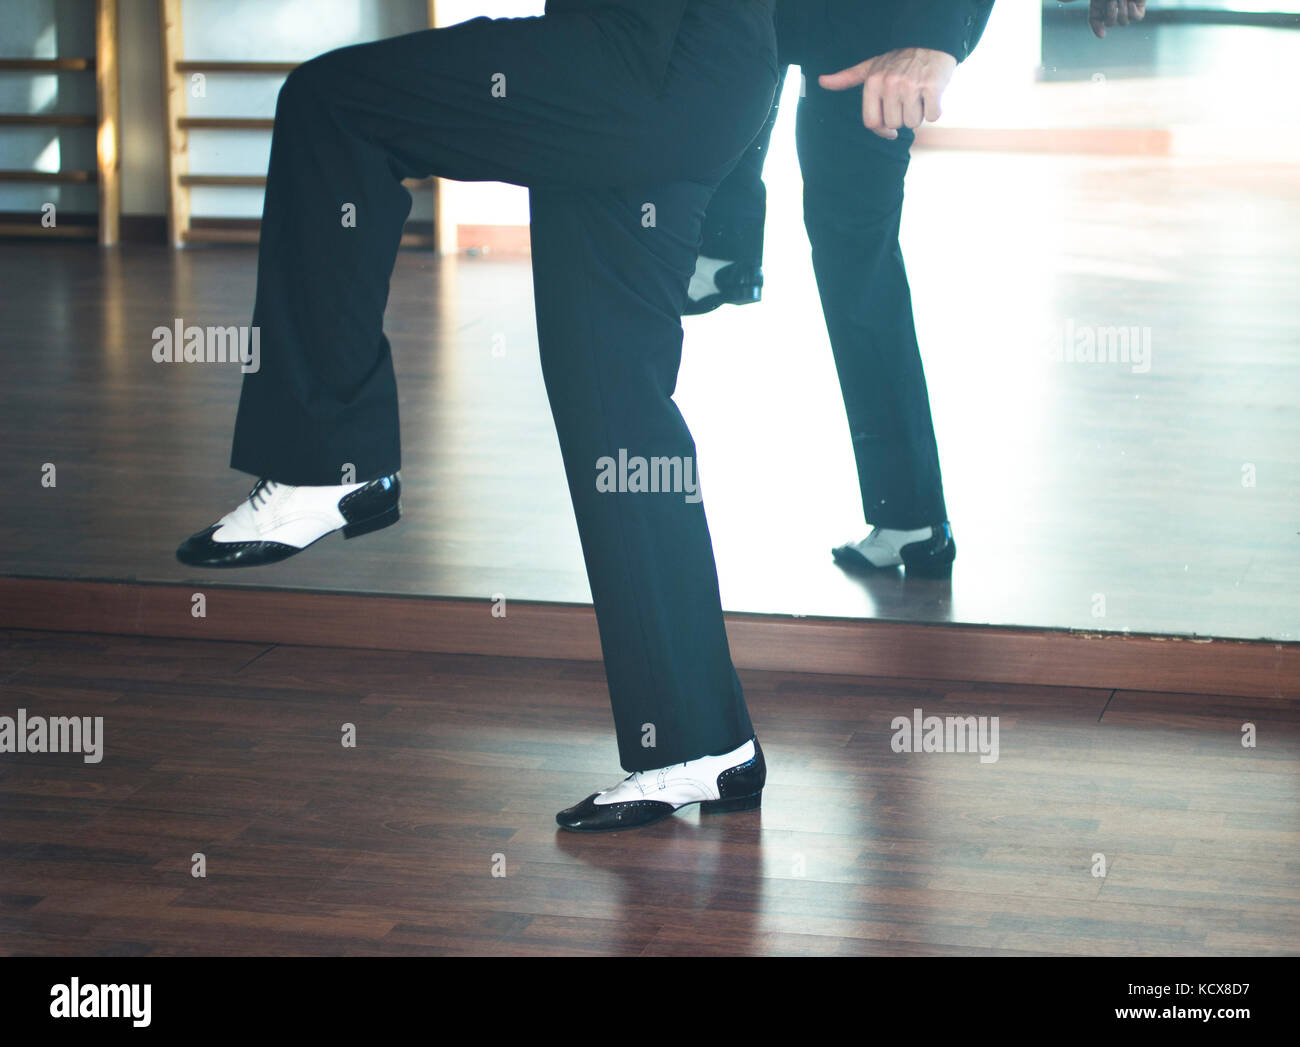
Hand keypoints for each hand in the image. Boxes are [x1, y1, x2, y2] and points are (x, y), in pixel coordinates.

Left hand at [818, 47, 957, 139]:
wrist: (931, 42)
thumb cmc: (898, 59)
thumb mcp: (871, 66)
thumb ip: (847, 78)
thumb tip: (821, 81)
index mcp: (873, 83)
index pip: (872, 124)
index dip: (883, 130)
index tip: (891, 130)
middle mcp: (890, 84)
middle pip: (894, 124)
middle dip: (903, 117)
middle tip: (908, 99)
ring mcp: (911, 85)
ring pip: (913, 123)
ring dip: (920, 114)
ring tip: (920, 95)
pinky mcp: (933, 87)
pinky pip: (932, 116)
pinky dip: (936, 110)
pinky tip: (933, 95)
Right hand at [1059, 0, 1146, 38]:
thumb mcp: (1098, 3)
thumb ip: (1095, 20)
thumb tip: (1102, 37)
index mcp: (1101, 7)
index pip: (1096, 21)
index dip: (1098, 24)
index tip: (1103, 19)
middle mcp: (1114, 10)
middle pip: (1111, 23)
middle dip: (1111, 11)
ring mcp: (1128, 10)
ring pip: (1124, 22)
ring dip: (1121, 10)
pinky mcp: (1139, 7)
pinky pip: (1137, 17)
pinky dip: (1132, 11)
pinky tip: (1130, 3)